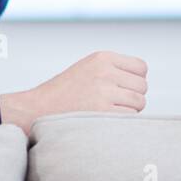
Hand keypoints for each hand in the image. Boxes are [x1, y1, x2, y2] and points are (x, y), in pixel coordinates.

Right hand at [0, 51, 147, 135]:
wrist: (36, 110)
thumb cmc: (65, 93)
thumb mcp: (88, 69)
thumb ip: (114, 70)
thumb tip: (143, 80)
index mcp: (102, 58)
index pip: (141, 68)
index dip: (135, 80)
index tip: (123, 89)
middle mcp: (105, 72)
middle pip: (142, 87)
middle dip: (132, 97)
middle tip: (113, 104)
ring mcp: (104, 92)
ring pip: (139, 103)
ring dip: (129, 111)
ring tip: (108, 113)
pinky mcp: (103, 113)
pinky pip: (130, 117)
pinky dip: (122, 122)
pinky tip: (105, 122)